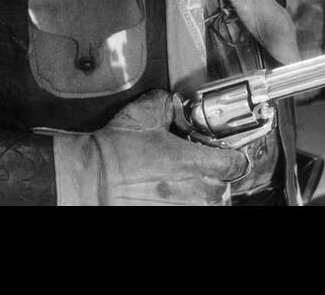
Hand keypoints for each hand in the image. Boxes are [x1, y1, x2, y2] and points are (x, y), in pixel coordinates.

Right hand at [54, 89, 249, 205]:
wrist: (87, 180)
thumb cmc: (115, 151)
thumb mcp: (145, 113)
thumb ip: (168, 105)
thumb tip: (173, 103)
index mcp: (196, 164)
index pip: (236, 164)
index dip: (231, 157)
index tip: (225, 155)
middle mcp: (195, 193)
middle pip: (222, 188)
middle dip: (210, 177)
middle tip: (190, 169)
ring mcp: (182, 211)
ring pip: (205, 204)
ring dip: (196, 195)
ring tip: (176, 185)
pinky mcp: (168, 220)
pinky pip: (185, 212)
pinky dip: (179, 205)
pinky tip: (163, 197)